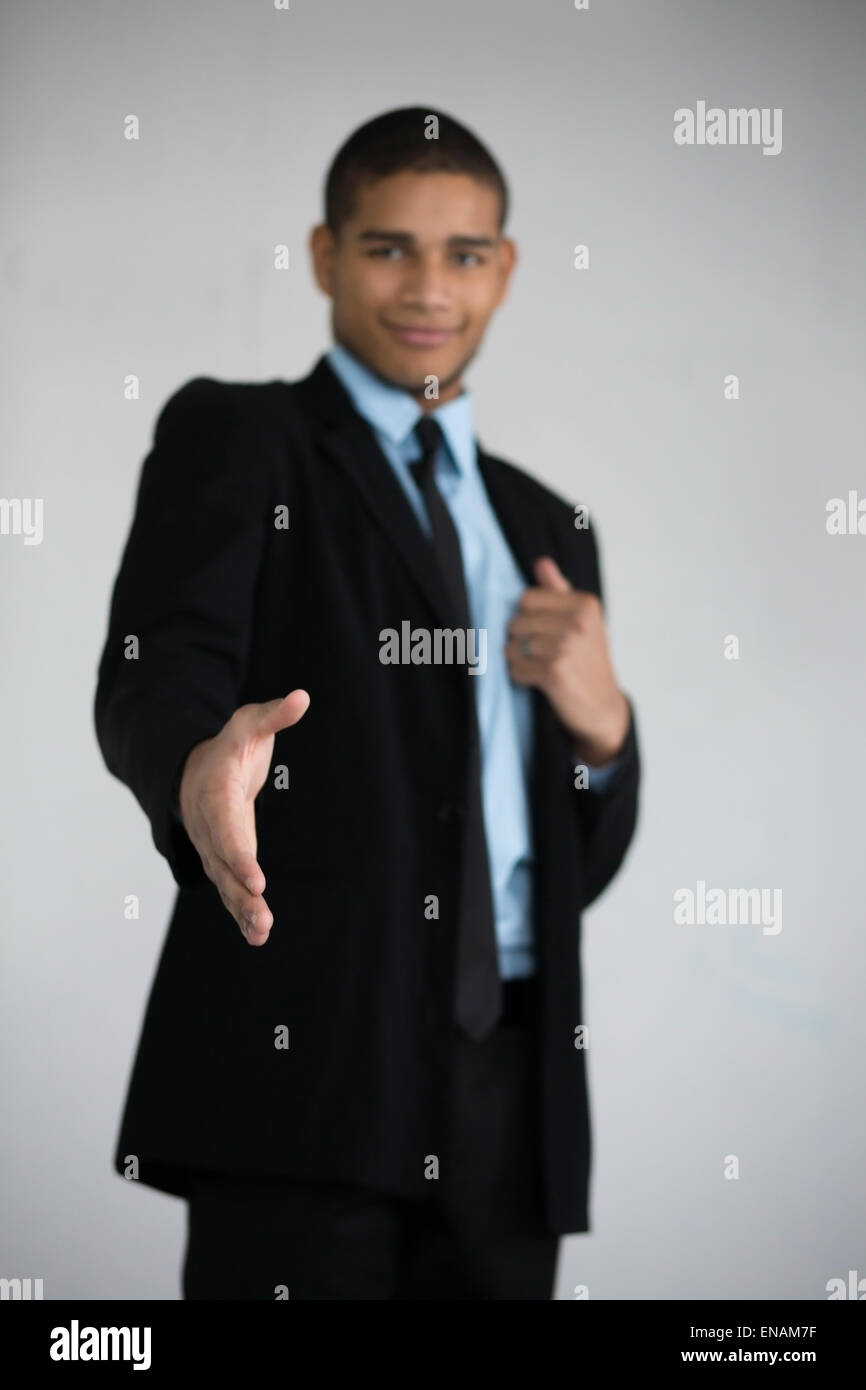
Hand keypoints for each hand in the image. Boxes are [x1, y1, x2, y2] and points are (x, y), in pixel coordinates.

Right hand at [178, 689, 310, 944]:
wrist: (194, 771)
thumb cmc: (229, 746)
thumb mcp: (248, 724)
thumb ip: (274, 715)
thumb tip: (303, 697)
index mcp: (215, 793)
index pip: (225, 827)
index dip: (238, 854)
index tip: (256, 879)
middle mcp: (208, 826)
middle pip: (223, 862)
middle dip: (241, 891)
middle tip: (262, 913)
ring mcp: (212, 847)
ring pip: (224, 882)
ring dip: (242, 909)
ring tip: (262, 933)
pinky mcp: (222, 861)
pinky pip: (229, 889)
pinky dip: (242, 912)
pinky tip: (258, 935)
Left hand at [506, 557, 628, 763]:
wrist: (603, 707)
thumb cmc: (588, 661)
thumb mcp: (582, 622)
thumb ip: (559, 592)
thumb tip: (541, 562)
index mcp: (584, 605)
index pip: (526, 598)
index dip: (526, 617)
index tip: (543, 632)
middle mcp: (577, 623)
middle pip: (516, 622)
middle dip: (520, 640)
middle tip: (541, 654)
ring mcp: (566, 647)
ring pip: (511, 646)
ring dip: (518, 660)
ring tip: (541, 667)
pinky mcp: (553, 672)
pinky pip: (515, 669)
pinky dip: (520, 677)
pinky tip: (539, 680)